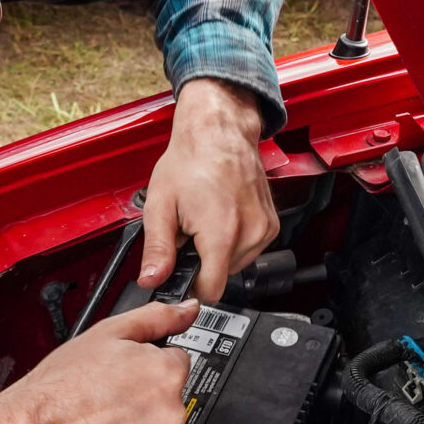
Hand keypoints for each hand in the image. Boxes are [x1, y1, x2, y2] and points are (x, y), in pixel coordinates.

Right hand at [0, 299, 199, 423]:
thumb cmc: (63, 384)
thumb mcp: (107, 333)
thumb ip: (157, 318)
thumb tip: (186, 309)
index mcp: (166, 372)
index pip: (177, 363)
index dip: (149, 366)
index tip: (129, 374)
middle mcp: (171, 410)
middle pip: (170, 399)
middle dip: (146, 397)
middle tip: (112, 397)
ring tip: (107, 420)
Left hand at [138, 79, 277, 302]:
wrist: (219, 132)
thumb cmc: (191, 160)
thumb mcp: (160, 205)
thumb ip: (157, 249)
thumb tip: (152, 280)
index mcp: (222, 232)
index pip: (210, 291)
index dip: (190, 286)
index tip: (180, 273)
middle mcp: (250, 233)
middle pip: (221, 277)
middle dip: (201, 261)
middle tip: (190, 230)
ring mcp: (265, 229)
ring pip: (235, 265)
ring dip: (217, 251)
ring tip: (206, 220)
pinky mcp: (272, 225)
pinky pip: (249, 250)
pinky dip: (233, 240)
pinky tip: (222, 216)